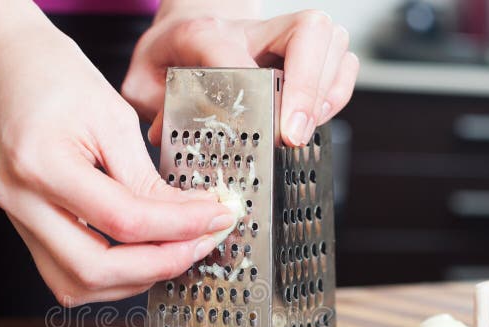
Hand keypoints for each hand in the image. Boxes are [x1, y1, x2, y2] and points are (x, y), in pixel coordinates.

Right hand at [0, 27, 233, 305]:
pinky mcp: (25, 230)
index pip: (122, 219)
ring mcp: (18, 220)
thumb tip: (190, 217)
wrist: (7, 65)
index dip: (179, 226)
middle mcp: (21, 201)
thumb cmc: (55, 77)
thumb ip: (147, 178)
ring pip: (76, 286)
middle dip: (158, 265)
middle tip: (200, 245)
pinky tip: (141, 256)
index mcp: (41, 164)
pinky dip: (111, 276)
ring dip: (134, 279)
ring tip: (175, 251)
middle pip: (92, 269)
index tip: (215, 218)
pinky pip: (67, 276)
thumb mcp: (112, 116)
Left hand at [122, 10, 358, 146]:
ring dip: (326, 93)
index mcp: (206, 33)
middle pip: (308, 31)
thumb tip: (167, 135)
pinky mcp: (307, 51)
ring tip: (302, 130)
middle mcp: (254, 29)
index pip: (234, 49)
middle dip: (309, 85)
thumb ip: (153, 108)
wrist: (188, 30)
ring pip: (332, 44)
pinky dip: (337, 94)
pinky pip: (343, 63)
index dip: (252, 86)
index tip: (266, 126)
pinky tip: (316, 119)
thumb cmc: (170, 57)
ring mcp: (285, 36)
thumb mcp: (144, 82)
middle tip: (294, 133)